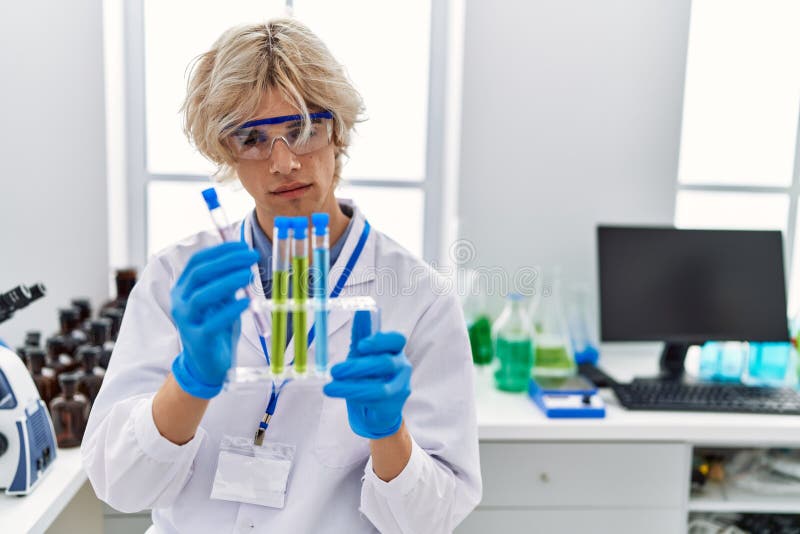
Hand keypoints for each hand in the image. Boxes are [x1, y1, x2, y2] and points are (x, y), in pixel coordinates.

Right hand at [170, 241, 257, 398]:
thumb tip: (245, 257)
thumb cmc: (216, 326)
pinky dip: (231, 310)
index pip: (198, 261)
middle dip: (227, 261)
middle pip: (200, 274)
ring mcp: (187, 320)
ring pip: (202, 296)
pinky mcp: (198, 339)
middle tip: (251, 257)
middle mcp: (181, 301)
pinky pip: (213, 322)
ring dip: (228, 282)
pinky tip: (247, 302)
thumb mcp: (221, 299)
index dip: (221, 251)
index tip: (244, 245)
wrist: (208, 363)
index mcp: (184, 287)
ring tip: (249, 274)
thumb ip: (227, 281)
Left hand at [323, 311, 411, 438]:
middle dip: (358, 367)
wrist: (375, 409)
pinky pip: (375, 401)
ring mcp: (400, 387)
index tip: (361, 345)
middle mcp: (402, 366)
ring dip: (352, 386)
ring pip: (380, 387)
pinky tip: (340, 394)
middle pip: (386, 363)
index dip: (380, 341)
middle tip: (335, 370)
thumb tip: (360, 311)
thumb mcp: (362, 354)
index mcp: (394, 350)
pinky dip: (355, 396)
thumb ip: (361, 335)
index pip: (397, 340)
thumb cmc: (369, 376)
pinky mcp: (393, 405)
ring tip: (330, 387)